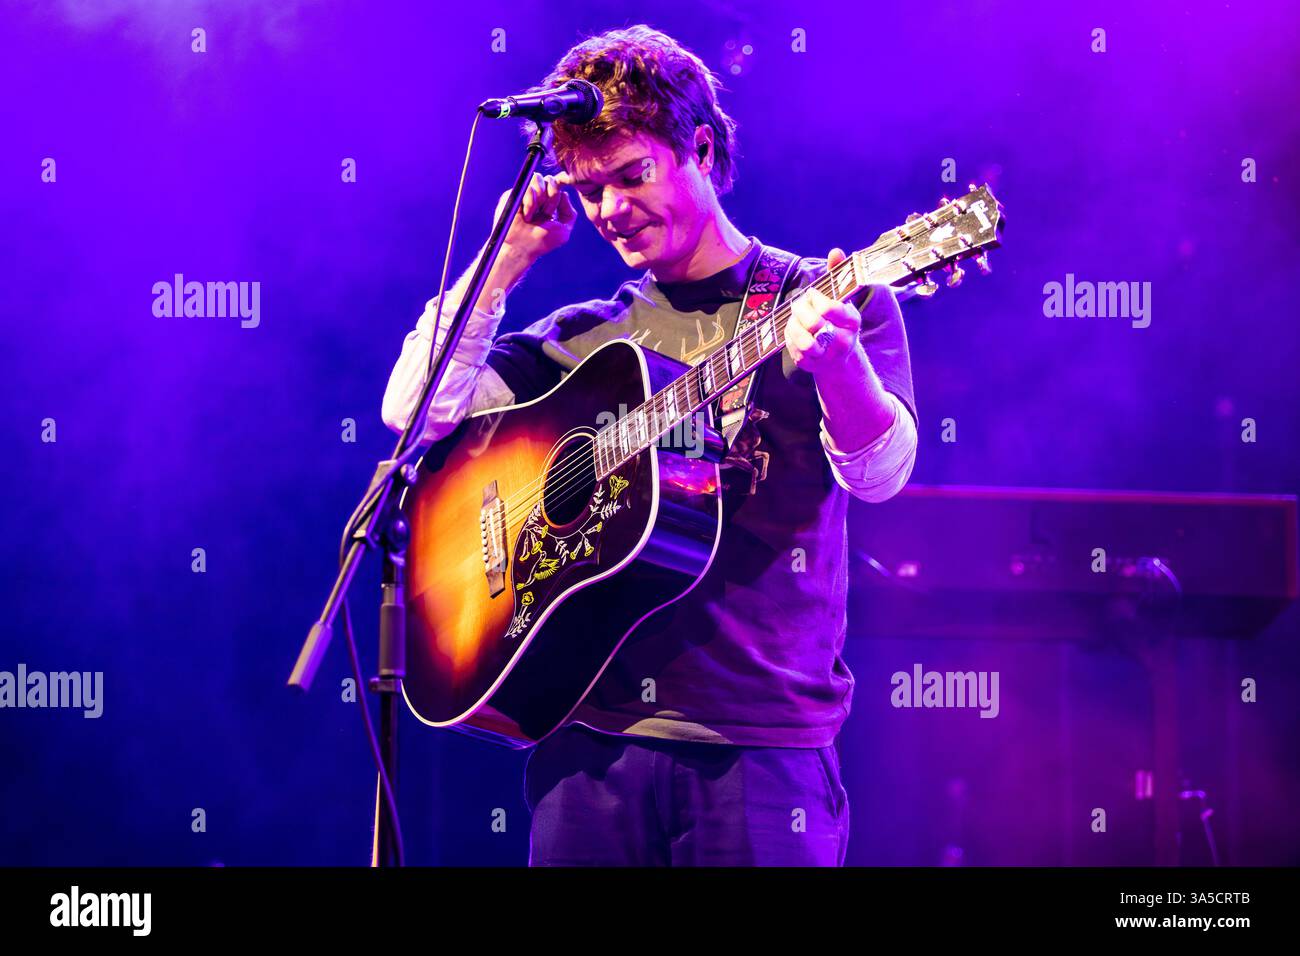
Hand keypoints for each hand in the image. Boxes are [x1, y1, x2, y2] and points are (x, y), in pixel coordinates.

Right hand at [496, 172, 576, 261]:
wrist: (522, 247)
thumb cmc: (542, 241)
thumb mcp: (564, 229)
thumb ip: (569, 212)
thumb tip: (564, 193)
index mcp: (549, 202)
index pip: (557, 185)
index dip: (557, 194)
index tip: (551, 213)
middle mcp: (537, 195)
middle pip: (549, 180)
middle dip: (550, 197)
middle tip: (545, 213)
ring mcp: (525, 193)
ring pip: (538, 179)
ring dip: (540, 199)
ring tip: (533, 216)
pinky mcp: (513, 194)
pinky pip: (527, 188)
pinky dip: (530, 204)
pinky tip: (526, 216)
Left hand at [787, 248, 864, 376]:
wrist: (839, 357)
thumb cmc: (837, 320)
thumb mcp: (842, 298)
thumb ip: (837, 274)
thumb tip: (835, 251)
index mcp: (852, 321)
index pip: (830, 308)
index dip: (815, 298)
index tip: (811, 294)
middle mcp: (843, 340)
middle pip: (814, 324)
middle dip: (801, 311)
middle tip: (798, 306)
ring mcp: (828, 355)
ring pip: (804, 342)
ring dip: (793, 327)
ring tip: (794, 320)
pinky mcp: (812, 365)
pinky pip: (794, 351)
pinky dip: (789, 340)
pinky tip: (792, 333)